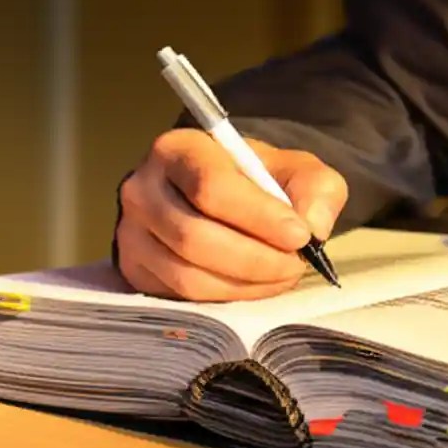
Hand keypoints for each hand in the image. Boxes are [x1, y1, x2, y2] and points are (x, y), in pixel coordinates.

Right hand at [115, 129, 347, 300]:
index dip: (258, 217)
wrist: (224, 199)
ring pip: (188, 275)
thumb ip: (316, 189)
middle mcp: (143, 189)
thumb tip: (312, 227)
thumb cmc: (258, 181)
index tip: (299, 235)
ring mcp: (132, 234)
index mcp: (179, 150)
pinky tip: (257, 285)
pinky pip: (182, 297)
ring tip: (282, 275)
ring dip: (246, 283)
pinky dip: (228, 297)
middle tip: (296, 264)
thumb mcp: (297, 169)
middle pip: (194, 237)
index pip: (210, 187)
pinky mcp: (136, 271)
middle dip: (256, 259)